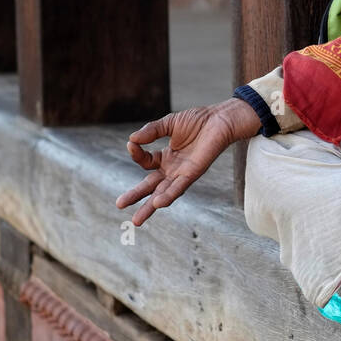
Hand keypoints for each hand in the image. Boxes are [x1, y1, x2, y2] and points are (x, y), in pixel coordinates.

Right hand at [115, 98, 259, 226]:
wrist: (220, 119)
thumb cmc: (198, 121)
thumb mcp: (169, 123)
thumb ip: (151, 131)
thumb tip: (131, 139)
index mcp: (166, 158)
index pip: (146, 162)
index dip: (136, 154)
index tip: (132, 144)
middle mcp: (173, 169)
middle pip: (151, 186)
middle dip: (136, 195)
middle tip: (119, 204)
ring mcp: (183, 173)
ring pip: (163, 193)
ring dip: (150, 206)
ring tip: (137, 220)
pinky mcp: (194, 173)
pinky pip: (179, 187)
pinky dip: (168, 195)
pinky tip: (158, 203)